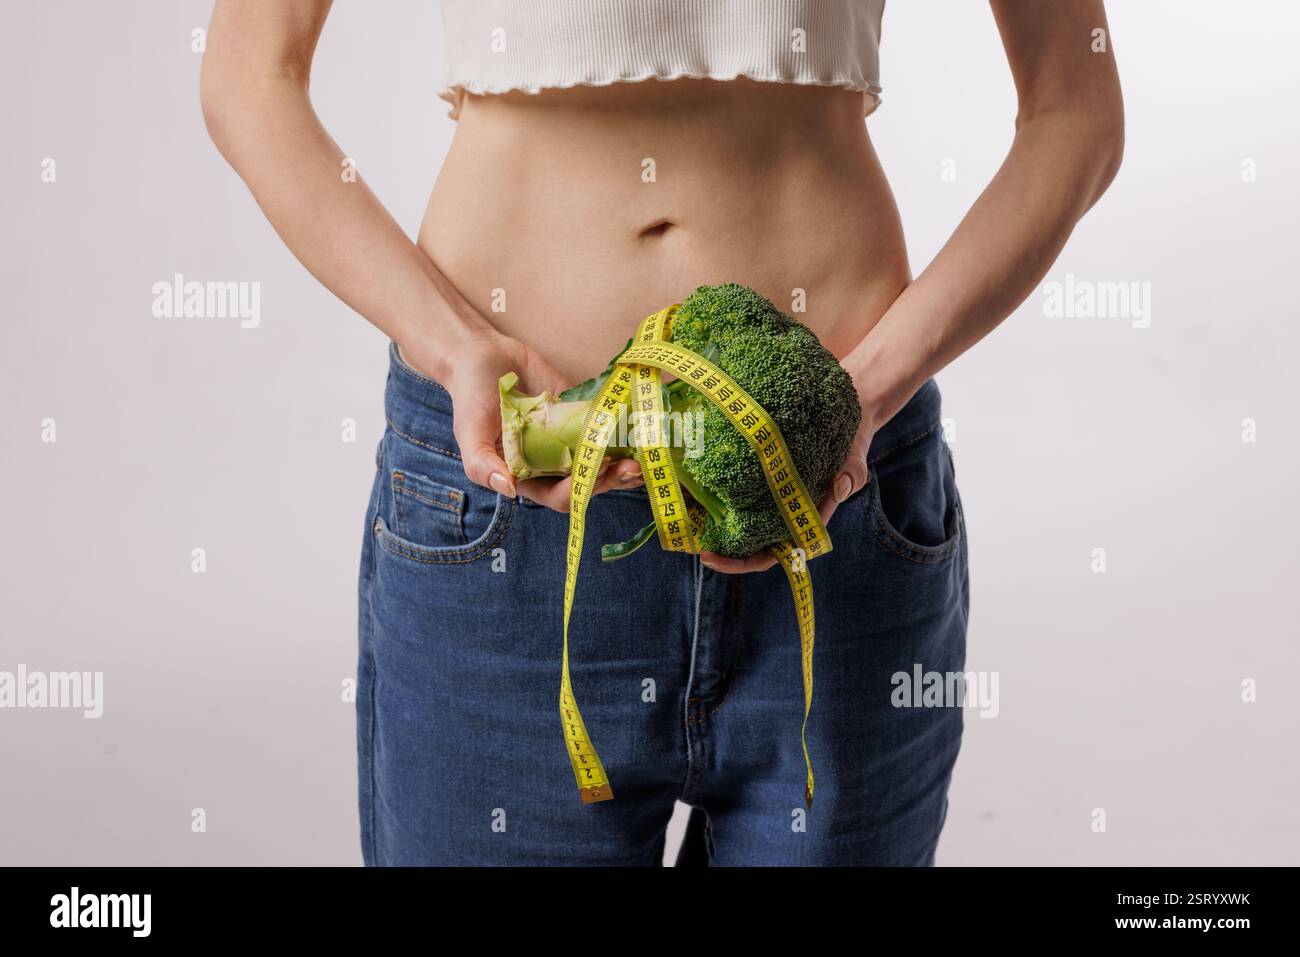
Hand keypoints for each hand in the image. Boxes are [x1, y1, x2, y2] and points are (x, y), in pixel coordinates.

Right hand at [407, 329, 642, 510]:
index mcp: (528, 476)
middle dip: (612, 479)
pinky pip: (607, 427)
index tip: (596, 469)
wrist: (482, 355)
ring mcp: (570, 439)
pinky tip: (642, 425)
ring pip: (604, 459)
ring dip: (625, 461)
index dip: (581, 489)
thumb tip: (508, 490)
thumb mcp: (468, 432)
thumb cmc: (470, 397)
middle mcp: (553, 463)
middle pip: (590, 482)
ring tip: (646, 453)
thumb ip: (481, 464)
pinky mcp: (582, 414)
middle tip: (633, 467)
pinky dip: (625, 430)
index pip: (561, 497)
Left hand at [699, 384, 875, 574]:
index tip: (711, 557)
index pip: (769, 555)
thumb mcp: (855, 456)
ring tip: (675, 511)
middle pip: (741, 542)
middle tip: (684, 541)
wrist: (845, 411)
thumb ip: (851, 474)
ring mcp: (766, 492)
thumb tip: (840, 488)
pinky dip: (709, 485)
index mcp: (801, 520)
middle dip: (713, 545)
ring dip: (704, 517)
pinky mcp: (757, 470)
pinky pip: (729, 484)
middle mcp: (779, 512)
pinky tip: (686, 477)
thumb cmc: (852, 439)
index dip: (739, 562)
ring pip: (731, 515)